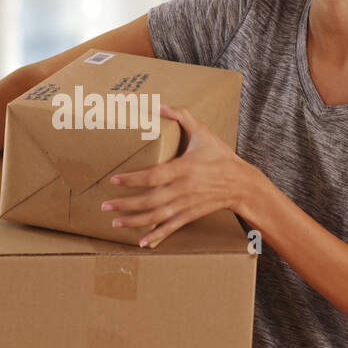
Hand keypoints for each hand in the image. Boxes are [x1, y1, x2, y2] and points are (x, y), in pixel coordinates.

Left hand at [101, 104, 256, 247]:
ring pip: (156, 216)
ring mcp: (186, 204)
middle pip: (150, 200)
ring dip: (134, 221)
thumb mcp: (203, 133)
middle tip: (106, 205)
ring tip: (115, 222)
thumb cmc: (221, 156)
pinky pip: (170, 227)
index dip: (133, 179)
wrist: (241, 183)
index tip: (114, 180)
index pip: (153, 176)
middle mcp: (183, 189)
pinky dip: (156, 236)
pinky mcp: (190, 215)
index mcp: (184, 168)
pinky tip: (141, 242)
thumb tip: (162, 105)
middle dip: (126, 204)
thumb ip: (183, 117)